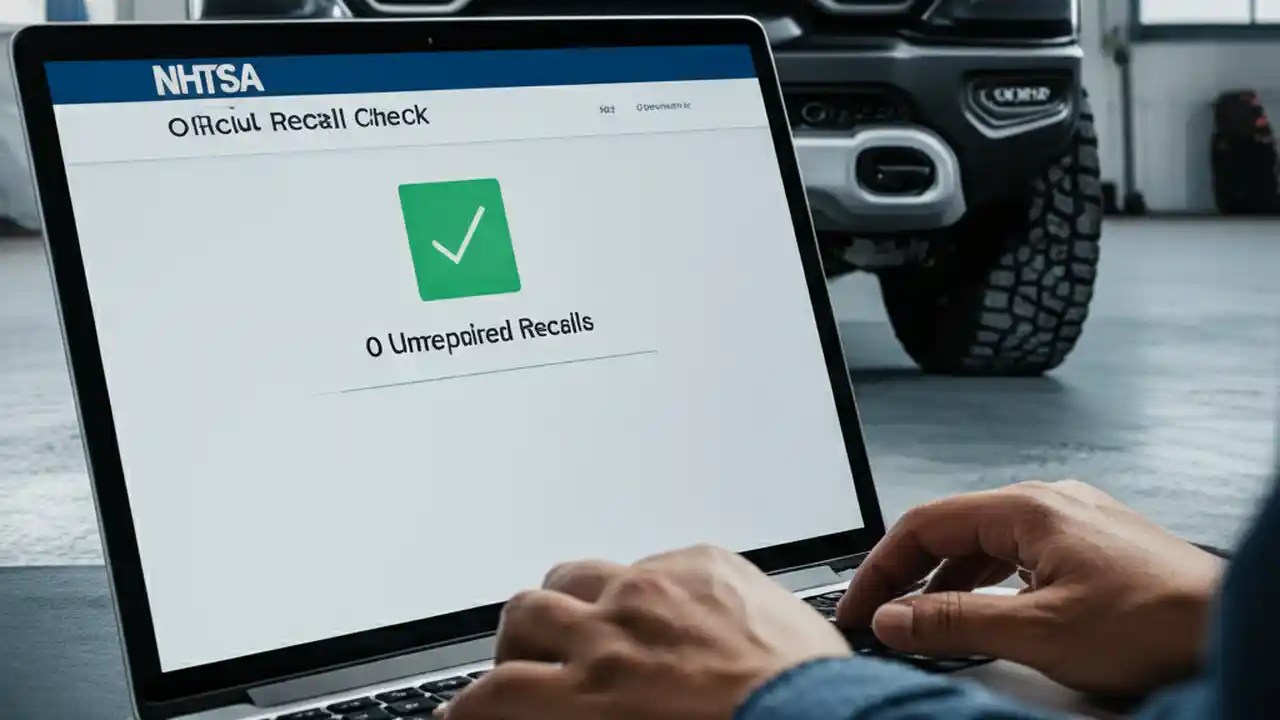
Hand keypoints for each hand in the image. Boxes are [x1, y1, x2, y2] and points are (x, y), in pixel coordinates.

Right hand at [441, 545, 849, 719]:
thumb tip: (562, 713)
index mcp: (587, 698)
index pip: (488, 697)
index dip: (466, 710)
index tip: (469, 716)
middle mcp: (612, 634)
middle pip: (521, 615)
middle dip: (515, 645)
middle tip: (531, 667)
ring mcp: (659, 589)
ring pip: (577, 572)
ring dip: (571, 601)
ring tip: (587, 623)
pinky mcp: (709, 563)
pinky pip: (653, 561)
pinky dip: (647, 586)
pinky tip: (669, 612)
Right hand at [836, 480, 1224, 694]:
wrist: (1232, 628)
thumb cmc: (1156, 622)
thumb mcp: (1038, 631)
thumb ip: (955, 622)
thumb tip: (894, 617)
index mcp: (1027, 508)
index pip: (924, 525)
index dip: (880, 569)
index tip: (859, 606)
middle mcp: (1047, 503)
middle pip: (950, 529)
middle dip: (908, 576)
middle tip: (881, 618)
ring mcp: (1072, 522)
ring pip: (984, 543)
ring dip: (946, 581)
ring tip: (924, 623)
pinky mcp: (1092, 546)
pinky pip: (1017, 555)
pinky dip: (984, 583)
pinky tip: (983, 612)